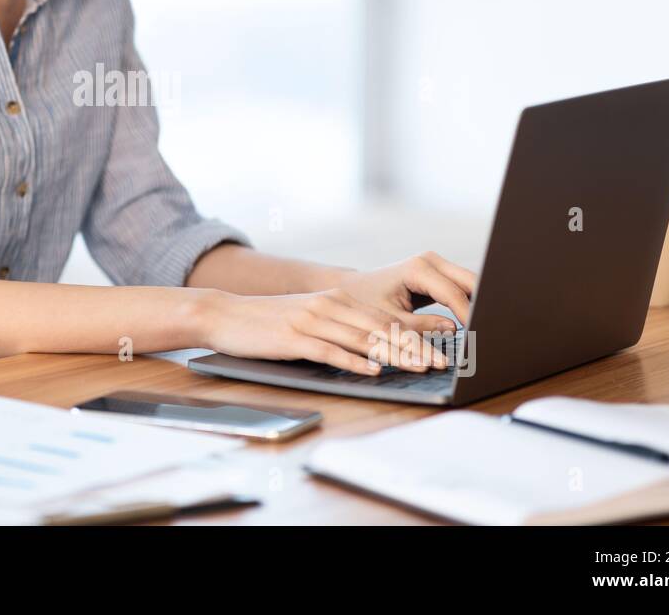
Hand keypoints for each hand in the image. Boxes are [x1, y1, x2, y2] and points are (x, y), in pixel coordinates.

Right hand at [197, 285, 456, 376]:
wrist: (224, 314)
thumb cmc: (268, 321)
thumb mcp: (309, 316)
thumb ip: (339, 325)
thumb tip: (374, 346)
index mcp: (336, 299)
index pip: (384, 318)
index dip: (416, 332)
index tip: (443, 343)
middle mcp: (329, 305)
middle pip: (381, 329)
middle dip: (416, 346)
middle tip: (443, 361)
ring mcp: (312, 320)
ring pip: (362, 339)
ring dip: (395, 354)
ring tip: (421, 367)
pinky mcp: (295, 337)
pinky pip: (331, 351)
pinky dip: (355, 361)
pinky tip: (373, 370)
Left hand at [316, 252, 477, 327]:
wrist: (352, 291)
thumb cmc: (365, 304)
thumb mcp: (390, 320)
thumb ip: (421, 328)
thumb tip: (454, 330)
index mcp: (418, 269)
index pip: (454, 294)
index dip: (471, 315)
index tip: (483, 337)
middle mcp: (430, 261)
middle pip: (471, 282)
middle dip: (484, 305)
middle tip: (496, 332)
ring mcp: (437, 265)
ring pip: (471, 284)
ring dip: (480, 303)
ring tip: (492, 329)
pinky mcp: (439, 274)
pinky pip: (462, 288)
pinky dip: (471, 303)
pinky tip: (479, 323)